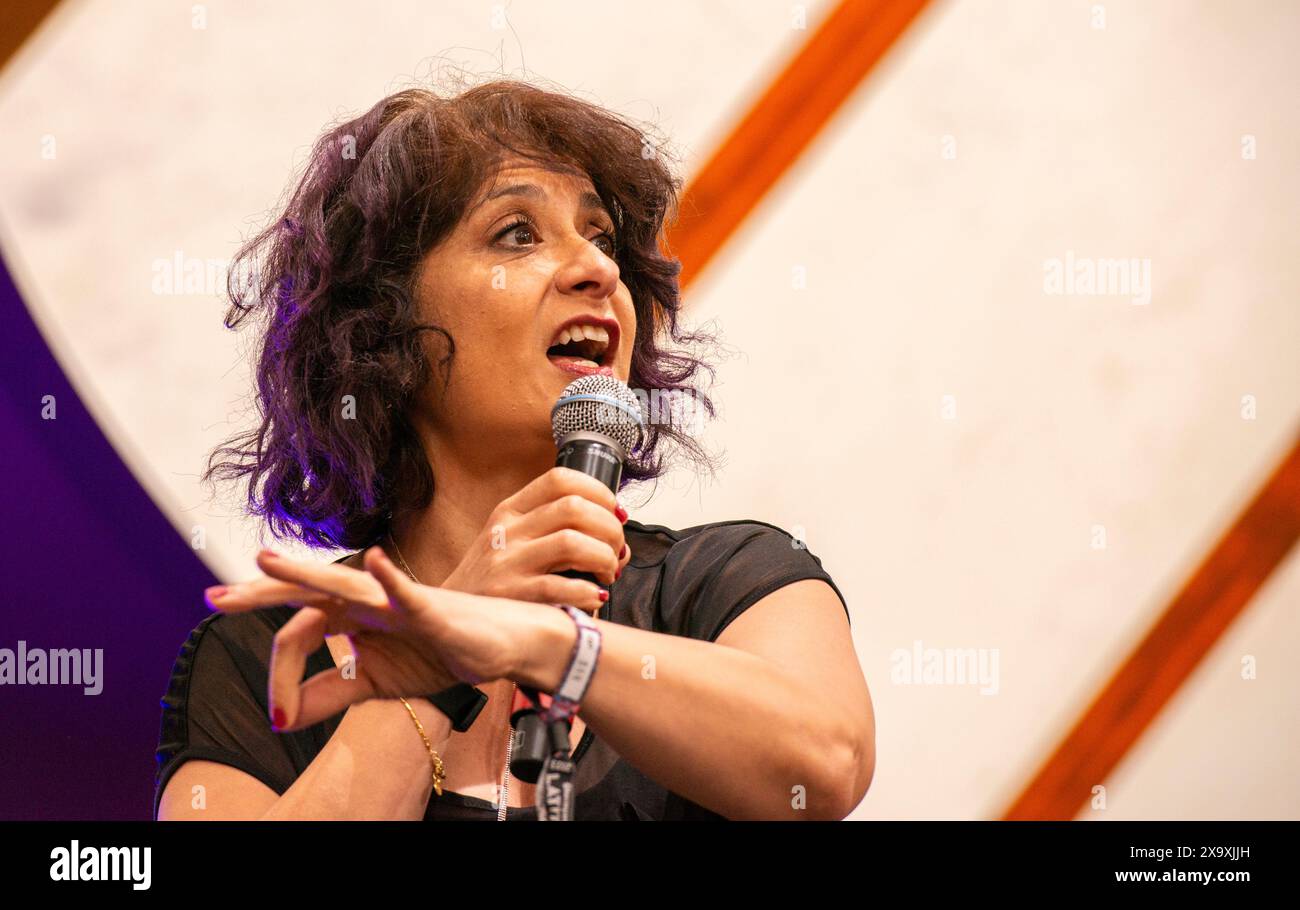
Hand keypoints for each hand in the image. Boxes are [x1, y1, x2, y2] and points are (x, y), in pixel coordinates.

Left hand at [208, 546, 522, 730]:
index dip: (284, 678)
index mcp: (347, 616)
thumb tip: (278, 719)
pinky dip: (389, 577)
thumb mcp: (373, 682)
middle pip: (304, 593)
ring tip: (265, 561)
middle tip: (214, 598)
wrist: (496, 646)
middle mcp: (364, 600)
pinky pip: (407, 590)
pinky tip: (373, 561)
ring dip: (304, 573)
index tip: (282, 715)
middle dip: (259, 594)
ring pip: (343, 583)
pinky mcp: (430, 606)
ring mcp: (395, 598)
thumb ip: (327, 692)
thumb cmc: (437, 652)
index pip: (298, 636)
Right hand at [439, 466, 631, 613]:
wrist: (450, 617)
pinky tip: (593, 597)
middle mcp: (507, 531)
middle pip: (574, 508)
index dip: (599, 492)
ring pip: (572, 542)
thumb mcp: (511, 540)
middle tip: (616, 550)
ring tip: (607, 574)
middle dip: (609, 529)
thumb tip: (615, 536)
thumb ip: (554, 529)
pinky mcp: (510, 596)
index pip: (559, 479)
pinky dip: (587, 592)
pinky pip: (560, 586)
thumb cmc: (493, 580)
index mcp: (511, 511)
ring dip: (603, 558)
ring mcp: (506, 563)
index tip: (615, 512)